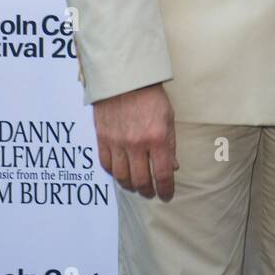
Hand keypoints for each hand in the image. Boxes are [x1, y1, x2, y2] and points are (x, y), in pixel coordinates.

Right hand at [93, 84, 177, 200]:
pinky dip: (114, 173)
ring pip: (122, 177)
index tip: (167, 195)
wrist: (124, 78)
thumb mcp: (168, 118)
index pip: (162, 174)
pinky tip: (121, 173)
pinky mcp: (102, 138)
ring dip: (131, 186)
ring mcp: (117, 142)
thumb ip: (170, 144)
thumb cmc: (150, 96)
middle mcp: (136, 144)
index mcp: (157, 138)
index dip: (166, 190)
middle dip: (148, 191)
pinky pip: (106, 165)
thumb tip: (172, 167)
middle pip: (141, 180)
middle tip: (151, 193)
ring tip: (136, 186)